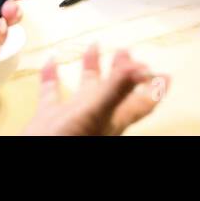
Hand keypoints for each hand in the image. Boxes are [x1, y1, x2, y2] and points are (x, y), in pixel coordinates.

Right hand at [22, 46, 165, 135]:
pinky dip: (51, 76)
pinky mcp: (50, 118)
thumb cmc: (69, 140)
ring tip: (93, 46)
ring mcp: (74, 116)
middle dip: (121, 70)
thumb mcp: (96, 112)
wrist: (35, 154)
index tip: (164, 74)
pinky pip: (52, 92)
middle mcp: (97, 115)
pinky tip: (51, 61)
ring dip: (90, 67)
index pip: (142, 102)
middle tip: (126, 51)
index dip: (154, 89)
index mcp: (114, 116)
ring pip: (86, 88)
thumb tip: (139, 68)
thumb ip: (116, 89)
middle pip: (115, 90)